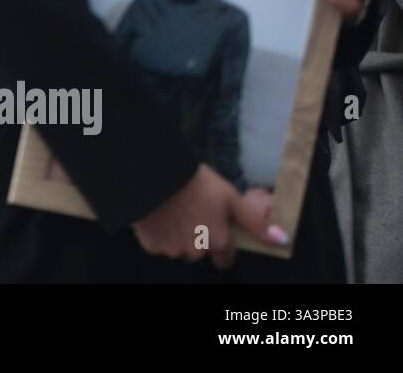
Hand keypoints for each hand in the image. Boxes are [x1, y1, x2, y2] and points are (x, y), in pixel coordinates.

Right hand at [132, 164, 286, 268]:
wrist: (158, 175)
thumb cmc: (198, 184)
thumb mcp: (230, 197)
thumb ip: (254, 222)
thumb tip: (282, 239)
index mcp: (218, 241)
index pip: (225, 259)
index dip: (221, 245)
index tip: (213, 228)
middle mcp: (197, 251)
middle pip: (200, 252)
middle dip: (198, 239)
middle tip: (192, 214)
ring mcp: (172, 249)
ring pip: (178, 248)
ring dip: (178, 236)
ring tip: (174, 211)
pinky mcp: (151, 245)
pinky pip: (158, 245)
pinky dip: (158, 234)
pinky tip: (158, 215)